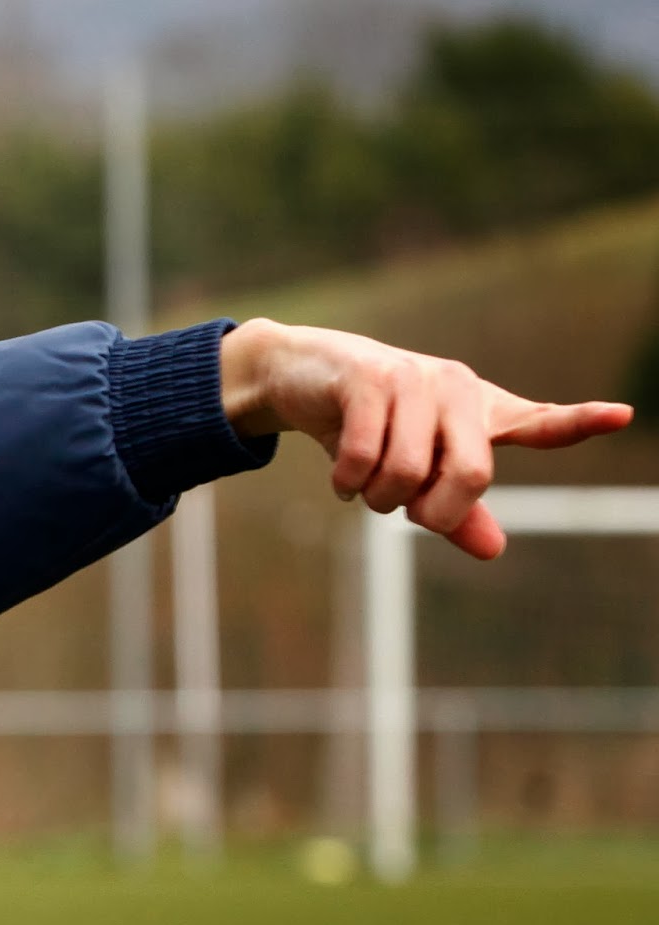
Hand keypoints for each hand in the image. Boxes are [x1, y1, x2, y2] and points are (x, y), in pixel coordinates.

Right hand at [220, 318, 633, 559]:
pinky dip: (349, 482)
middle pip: (471, 474)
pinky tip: (341, 478)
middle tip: (409, 516)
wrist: (302, 375)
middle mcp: (456, 389)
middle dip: (433, 513)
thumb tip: (493, 549)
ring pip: (408, 472)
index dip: (578, 422)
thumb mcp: (412, 469)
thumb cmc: (368, 424)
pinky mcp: (368, 379)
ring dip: (379, 499)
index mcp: (477, 411)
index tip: (621, 416)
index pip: (538, 423)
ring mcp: (413, 379)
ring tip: (363, 488)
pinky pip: (365, 457)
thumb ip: (453, 510)